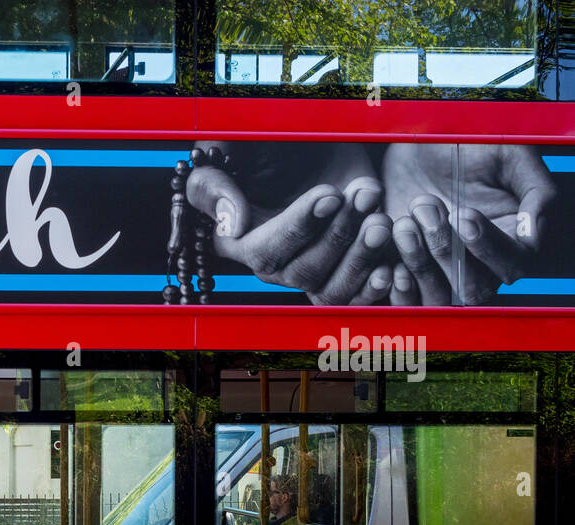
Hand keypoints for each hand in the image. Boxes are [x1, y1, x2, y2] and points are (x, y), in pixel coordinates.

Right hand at [185, 142, 393, 304]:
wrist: (311, 145)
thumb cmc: (263, 146)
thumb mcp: (228, 152)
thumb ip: (213, 185)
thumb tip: (234, 224)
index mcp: (238, 242)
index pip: (265, 251)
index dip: (298, 229)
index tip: (329, 195)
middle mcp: (273, 266)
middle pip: (302, 273)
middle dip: (338, 236)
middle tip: (363, 200)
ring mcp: (309, 272)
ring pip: (331, 289)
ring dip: (360, 258)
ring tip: (381, 222)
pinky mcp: (342, 272)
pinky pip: (354, 300)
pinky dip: (372, 289)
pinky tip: (389, 266)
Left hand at [383, 143, 556, 304]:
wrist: (414, 149)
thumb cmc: (469, 149)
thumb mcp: (510, 156)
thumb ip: (535, 191)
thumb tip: (534, 233)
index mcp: (513, 242)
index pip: (511, 266)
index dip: (488, 247)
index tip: (463, 214)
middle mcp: (480, 267)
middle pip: (472, 289)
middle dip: (445, 251)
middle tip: (426, 208)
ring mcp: (441, 276)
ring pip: (437, 298)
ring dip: (418, 264)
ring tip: (403, 223)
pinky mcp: (408, 276)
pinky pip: (404, 301)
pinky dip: (394, 285)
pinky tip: (388, 257)